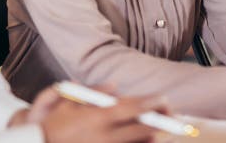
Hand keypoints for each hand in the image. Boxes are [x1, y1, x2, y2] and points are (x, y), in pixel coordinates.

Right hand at [12, 87, 162, 142]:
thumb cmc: (54, 126)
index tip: (164, 100)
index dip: (152, 103)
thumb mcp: (69, 102)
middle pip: (143, 129)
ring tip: (159, 132)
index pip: (134, 108)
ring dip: (152, 138)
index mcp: (98, 118)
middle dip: (160, 122)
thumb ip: (94, 92)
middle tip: (171, 116)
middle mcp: (105, 136)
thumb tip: (114, 86)